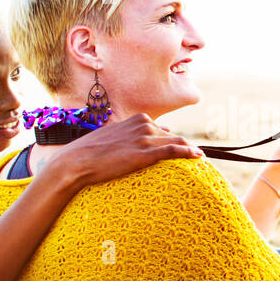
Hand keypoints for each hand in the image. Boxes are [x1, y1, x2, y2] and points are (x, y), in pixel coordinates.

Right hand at [58, 114, 201, 187]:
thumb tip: (147, 138)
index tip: (183, 148)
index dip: (173, 140)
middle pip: (172, 136)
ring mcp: (145, 138)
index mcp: (137, 119)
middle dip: (184, 145)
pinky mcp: (145, 153)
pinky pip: (173, 151)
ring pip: (176, 142)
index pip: (162, 130)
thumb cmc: (91, 152)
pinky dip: (188, 152)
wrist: (78, 160)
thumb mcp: (113, 137)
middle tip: (197, 156)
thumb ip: (131, 135)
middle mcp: (143, 125)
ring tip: (201, 158)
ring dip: (190, 150)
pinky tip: (198, 157)